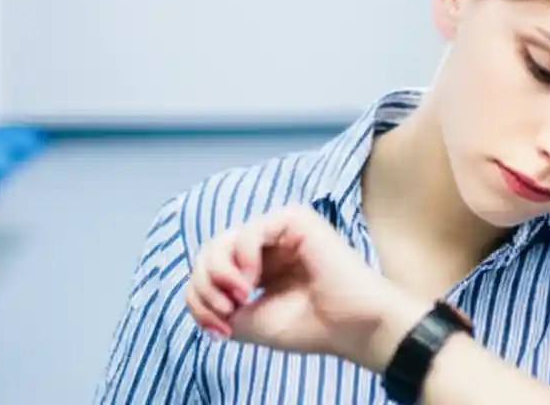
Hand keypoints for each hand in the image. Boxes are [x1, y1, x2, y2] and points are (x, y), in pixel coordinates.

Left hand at [183, 204, 431, 371]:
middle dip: (206, 285)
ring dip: (219, 273)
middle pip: (209, 252)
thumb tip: (198, 295)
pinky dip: (242, 257)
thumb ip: (218, 305)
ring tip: (239, 298)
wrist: (351, 328)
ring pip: (222, 239)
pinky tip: (252, 281)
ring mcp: (279, 231)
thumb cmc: (311, 326)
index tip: (219, 330)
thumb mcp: (249, 321)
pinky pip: (250, 229)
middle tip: (227, 312)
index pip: (208, 272)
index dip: (201, 299)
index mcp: (256, 268)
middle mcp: (265, 246)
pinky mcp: (294, 219)